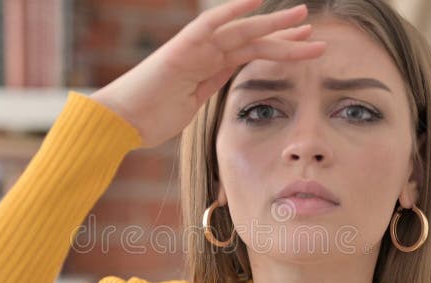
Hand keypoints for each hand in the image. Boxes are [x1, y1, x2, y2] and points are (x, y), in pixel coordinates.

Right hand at [89, 0, 325, 148]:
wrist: (119, 122)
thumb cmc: (147, 119)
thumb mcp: (188, 107)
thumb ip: (206, 91)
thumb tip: (223, 86)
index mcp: (207, 69)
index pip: (249, 54)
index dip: (276, 47)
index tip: (303, 44)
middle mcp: (203, 54)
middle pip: (251, 41)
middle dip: (283, 34)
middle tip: (311, 27)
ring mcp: (193, 50)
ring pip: (241, 34)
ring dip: (273, 26)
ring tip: (302, 17)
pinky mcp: (182, 49)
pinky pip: (211, 25)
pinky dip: (234, 11)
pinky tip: (257, 0)